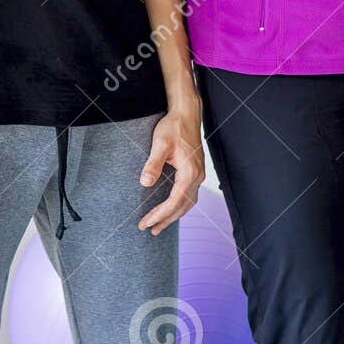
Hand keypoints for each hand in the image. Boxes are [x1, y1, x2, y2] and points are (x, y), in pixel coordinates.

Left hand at [137, 105, 204, 235]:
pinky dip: (179, 205)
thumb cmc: (173, 127)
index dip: (160, 214)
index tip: (146, 222)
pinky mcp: (195, 171)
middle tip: (149, 229)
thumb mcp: (160, 144)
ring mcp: (198, 174)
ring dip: (173, 215)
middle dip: (166, 219)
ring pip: (187, 203)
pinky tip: (171, 208)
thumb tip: (145, 183)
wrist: (186, 114)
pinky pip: (189, 195)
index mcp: (189, 172)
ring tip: (158, 225)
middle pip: (182, 206)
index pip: (175, 201)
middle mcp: (197, 176)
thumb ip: (153, 164)